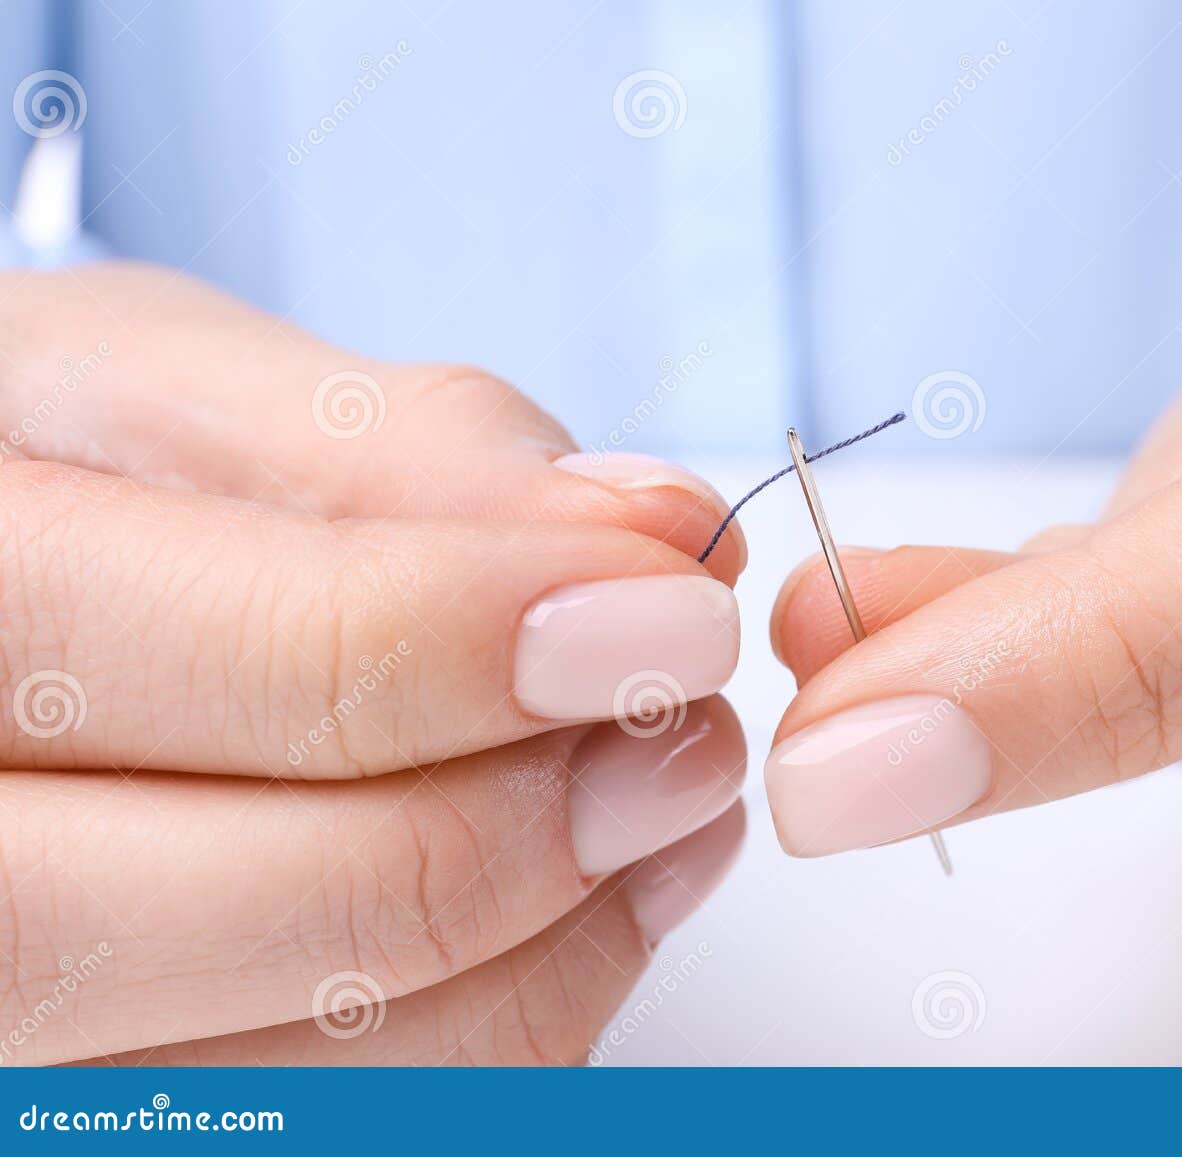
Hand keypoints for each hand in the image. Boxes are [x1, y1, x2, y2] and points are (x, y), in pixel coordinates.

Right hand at [0, 263, 744, 1064]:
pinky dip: (519, 1011)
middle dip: (534, 819)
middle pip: (290, 913)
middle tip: (683, 725)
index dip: (463, 636)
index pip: (212, 659)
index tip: (668, 602)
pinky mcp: (133, 1104)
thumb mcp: (146, 388)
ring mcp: (41, 1037)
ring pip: (349, 1068)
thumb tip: (635, 526)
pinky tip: (576, 893)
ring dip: (563, 931)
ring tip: (649, 790)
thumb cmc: (40, 479)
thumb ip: (382, 442)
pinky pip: (375, 1120)